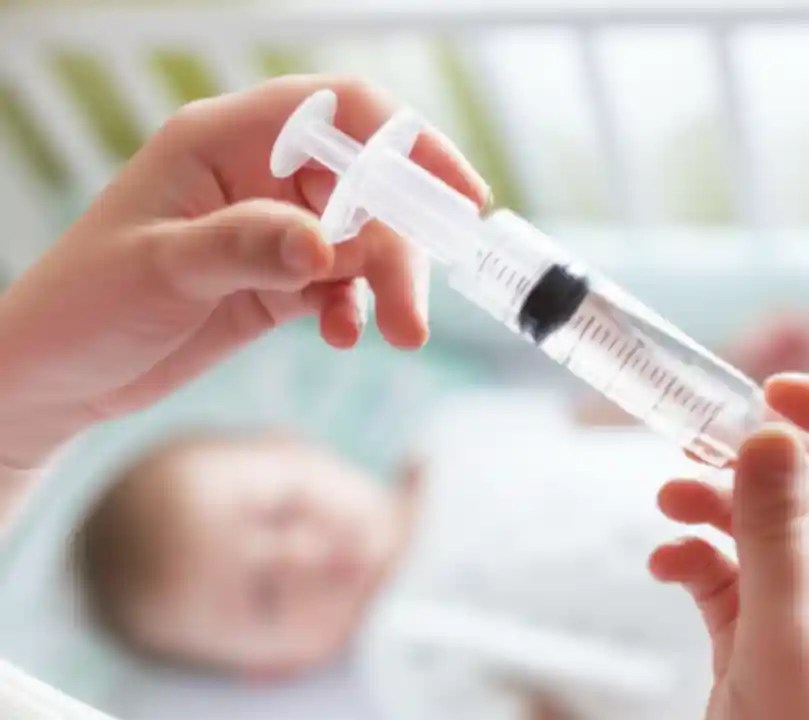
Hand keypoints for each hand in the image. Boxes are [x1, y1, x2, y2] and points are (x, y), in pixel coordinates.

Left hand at [0, 75, 486, 468]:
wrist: (56, 377)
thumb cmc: (85, 306)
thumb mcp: (162, 271)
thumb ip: (247, 247)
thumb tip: (324, 245)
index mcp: (224, 140)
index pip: (340, 111)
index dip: (409, 141)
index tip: (459, 193)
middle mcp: (258, 174)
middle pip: (367, 186)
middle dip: (403, 243)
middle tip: (415, 309)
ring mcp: (272, 226)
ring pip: (364, 238)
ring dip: (389, 284)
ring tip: (398, 334)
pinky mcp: (278, 276)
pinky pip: (343, 281)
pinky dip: (355, 307)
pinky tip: (341, 335)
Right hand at [650, 373, 808, 719]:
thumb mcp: (790, 638)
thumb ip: (779, 535)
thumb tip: (771, 431)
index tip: (773, 393)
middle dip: (760, 458)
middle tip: (700, 435)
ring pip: (767, 530)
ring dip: (717, 505)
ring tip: (669, 500)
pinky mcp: (760, 645)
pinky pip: (729, 578)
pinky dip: (695, 559)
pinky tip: (665, 564)